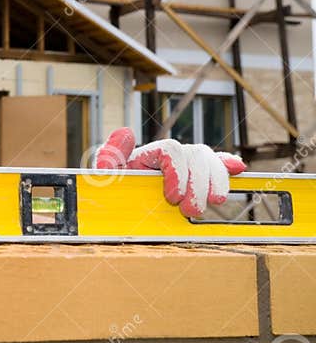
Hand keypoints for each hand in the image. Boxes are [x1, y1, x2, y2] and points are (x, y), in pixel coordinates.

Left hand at [95, 127, 246, 216]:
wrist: (119, 202)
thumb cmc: (112, 187)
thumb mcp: (104, 174)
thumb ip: (110, 156)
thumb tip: (126, 131)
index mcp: (149, 153)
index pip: (172, 150)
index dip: (177, 172)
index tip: (173, 196)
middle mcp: (170, 155)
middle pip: (196, 155)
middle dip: (198, 184)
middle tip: (191, 211)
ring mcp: (185, 165)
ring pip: (210, 161)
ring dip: (216, 181)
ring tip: (212, 203)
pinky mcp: (195, 178)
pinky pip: (216, 165)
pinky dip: (226, 167)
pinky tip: (238, 169)